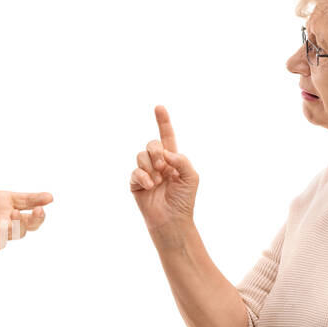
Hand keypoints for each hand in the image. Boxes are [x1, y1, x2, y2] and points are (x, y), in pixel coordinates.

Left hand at [0, 141, 51, 263]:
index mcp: (3, 203)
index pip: (26, 201)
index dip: (38, 199)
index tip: (49, 197)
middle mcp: (3, 219)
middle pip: (28, 223)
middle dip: (36, 218)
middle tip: (40, 210)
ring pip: (14, 234)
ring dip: (17, 226)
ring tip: (14, 214)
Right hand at [130, 105, 199, 231]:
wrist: (172, 219)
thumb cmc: (184, 200)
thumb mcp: (191, 176)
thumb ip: (182, 160)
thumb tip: (165, 153)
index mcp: (172, 159)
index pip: (167, 136)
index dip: (163, 121)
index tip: (159, 107)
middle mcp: (158, 163)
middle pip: (152, 143)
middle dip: (157, 151)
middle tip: (164, 167)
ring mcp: (145, 172)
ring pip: (141, 155)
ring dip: (151, 166)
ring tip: (158, 181)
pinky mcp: (135, 183)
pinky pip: (135, 171)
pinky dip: (144, 177)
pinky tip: (150, 186)